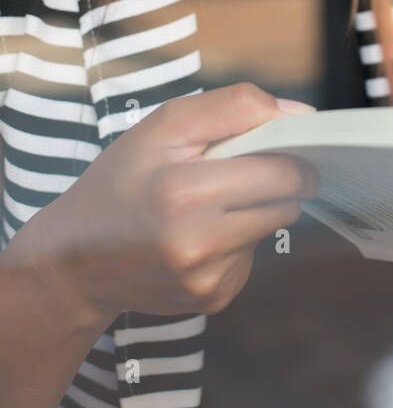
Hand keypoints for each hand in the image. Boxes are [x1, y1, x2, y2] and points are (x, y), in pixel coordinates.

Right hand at [8, 83, 319, 325]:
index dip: (289, 155)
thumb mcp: (165, 125)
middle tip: (237, 173)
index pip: (284, 173)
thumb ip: (235, 107)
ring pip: (270, 231)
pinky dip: (235, 243)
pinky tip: (198, 237)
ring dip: (252, 213)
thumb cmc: (121, 180)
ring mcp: (207, 279)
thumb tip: (301, 113)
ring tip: (206, 206)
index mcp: (186, 192)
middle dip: (274, 183)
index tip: (276, 147)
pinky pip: (251, 260)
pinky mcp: (213, 299)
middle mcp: (200, 244)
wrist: (75, 258)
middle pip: (287, 205)